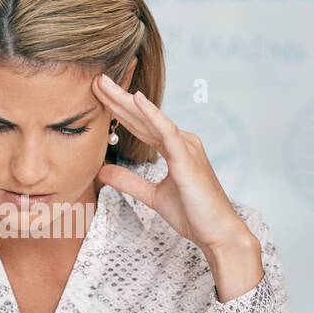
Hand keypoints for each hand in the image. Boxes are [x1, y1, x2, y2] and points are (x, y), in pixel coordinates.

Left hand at [92, 74, 262, 299]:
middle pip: (143, 117)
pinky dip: (152, 114)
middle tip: (96, 79)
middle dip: (118, 98)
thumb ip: (129, 182)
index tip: (98, 95)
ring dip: (126, 100)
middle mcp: (181, 142)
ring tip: (104, 83)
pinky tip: (136, 99)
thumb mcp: (152, 196)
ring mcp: (186, 147)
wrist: (217, 233)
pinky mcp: (187, 158)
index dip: (119, 110)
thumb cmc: (193, 214)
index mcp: (174, 148)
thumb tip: (102, 172)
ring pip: (151, 119)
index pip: (141, 125)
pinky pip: (167, 132)